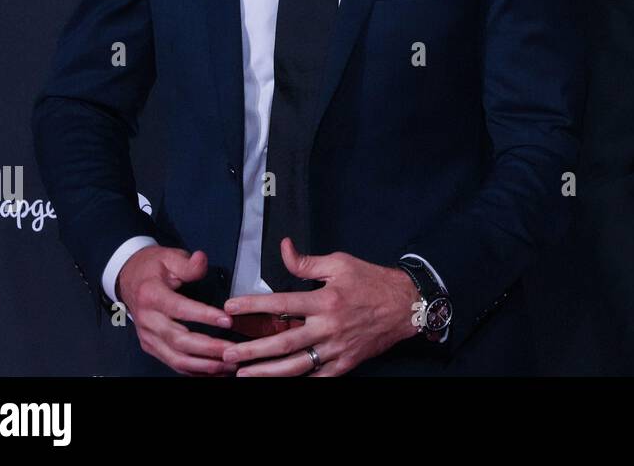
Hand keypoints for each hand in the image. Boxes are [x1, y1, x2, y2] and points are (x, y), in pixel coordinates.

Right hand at [116, 245, 236, 375]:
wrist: (128, 279)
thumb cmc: (152, 268)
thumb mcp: (169, 257)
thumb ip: (188, 264)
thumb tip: (202, 260)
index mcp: (151, 296)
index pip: (180, 309)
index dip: (204, 316)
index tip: (227, 320)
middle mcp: (147, 320)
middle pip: (179, 340)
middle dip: (209, 348)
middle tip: (233, 350)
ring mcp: (148, 336)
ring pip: (176, 358)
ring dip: (203, 365)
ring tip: (228, 365)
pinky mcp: (151, 346)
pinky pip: (173, 363)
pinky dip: (194, 371)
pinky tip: (213, 371)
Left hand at [222, 238, 420, 376]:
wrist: (406, 305)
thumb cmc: (372, 280)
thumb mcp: (340, 263)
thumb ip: (307, 262)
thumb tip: (284, 248)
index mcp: (325, 300)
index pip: (281, 303)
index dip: (252, 306)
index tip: (229, 308)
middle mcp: (328, 326)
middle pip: (283, 343)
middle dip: (252, 351)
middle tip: (227, 356)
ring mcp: (337, 348)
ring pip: (296, 366)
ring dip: (267, 373)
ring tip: (244, 376)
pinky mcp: (346, 363)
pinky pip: (318, 377)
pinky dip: (299, 383)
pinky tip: (279, 384)